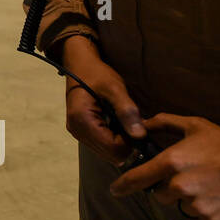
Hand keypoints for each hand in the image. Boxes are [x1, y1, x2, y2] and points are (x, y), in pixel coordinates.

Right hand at [59, 36, 144, 165]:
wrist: (80, 65)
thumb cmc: (97, 74)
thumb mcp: (115, 88)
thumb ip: (127, 111)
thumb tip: (140, 136)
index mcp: (82, 120)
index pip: (112, 148)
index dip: (131, 144)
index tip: (143, 130)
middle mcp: (76, 131)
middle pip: (109, 154)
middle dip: (127, 145)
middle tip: (139, 127)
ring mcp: (77, 132)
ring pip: (107, 152)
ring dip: (121, 142)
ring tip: (129, 125)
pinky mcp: (81, 131)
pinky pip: (102, 145)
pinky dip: (115, 139)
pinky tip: (120, 125)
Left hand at [110, 114, 219, 219]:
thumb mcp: (197, 126)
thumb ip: (165, 123)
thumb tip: (143, 123)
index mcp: (172, 163)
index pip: (136, 179)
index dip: (123, 186)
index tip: (115, 191)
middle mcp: (180, 187)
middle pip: (161, 195)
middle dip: (172, 189)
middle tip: (195, 179)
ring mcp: (196, 208)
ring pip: (182, 208)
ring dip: (191, 202)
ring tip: (213, 189)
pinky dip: (207, 217)